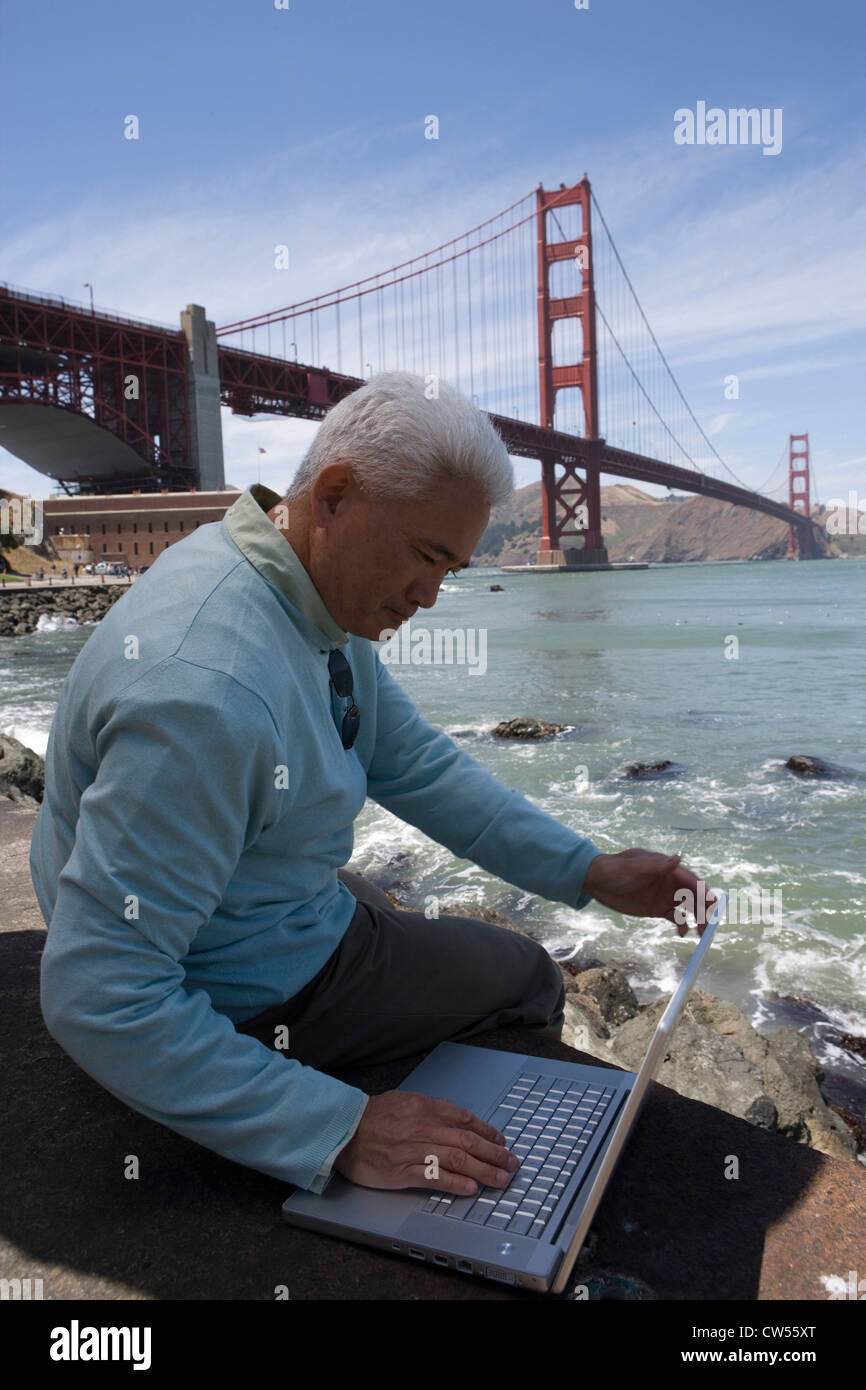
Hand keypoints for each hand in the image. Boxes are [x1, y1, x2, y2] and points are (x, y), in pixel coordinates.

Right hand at [332, 1089, 520, 1193]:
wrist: (342, 1130)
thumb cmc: (372, 1117)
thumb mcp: (405, 1101)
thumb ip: (432, 1109)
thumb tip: (459, 1119)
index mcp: (425, 1107)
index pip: (465, 1120)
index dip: (488, 1132)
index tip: (502, 1143)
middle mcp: (423, 1127)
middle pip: (468, 1141)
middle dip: (495, 1154)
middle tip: (512, 1164)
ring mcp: (413, 1150)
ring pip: (457, 1159)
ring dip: (484, 1171)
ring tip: (501, 1180)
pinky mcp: (402, 1172)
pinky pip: (434, 1177)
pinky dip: (456, 1183)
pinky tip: (471, 1188)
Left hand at [582, 849, 716, 935]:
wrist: (597, 880)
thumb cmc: (615, 868)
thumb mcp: (635, 867)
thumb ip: (657, 866)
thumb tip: (678, 858)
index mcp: (668, 869)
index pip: (692, 880)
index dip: (704, 892)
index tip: (712, 906)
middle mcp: (671, 882)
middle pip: (695, 896)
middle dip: (706, 909)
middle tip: (710, 925)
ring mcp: (666, 896)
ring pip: (689, 908)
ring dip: (699, 919)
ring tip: (702, 934)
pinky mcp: (658, 908)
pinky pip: (676, 918)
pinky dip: (683, 925)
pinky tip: (683, 933)